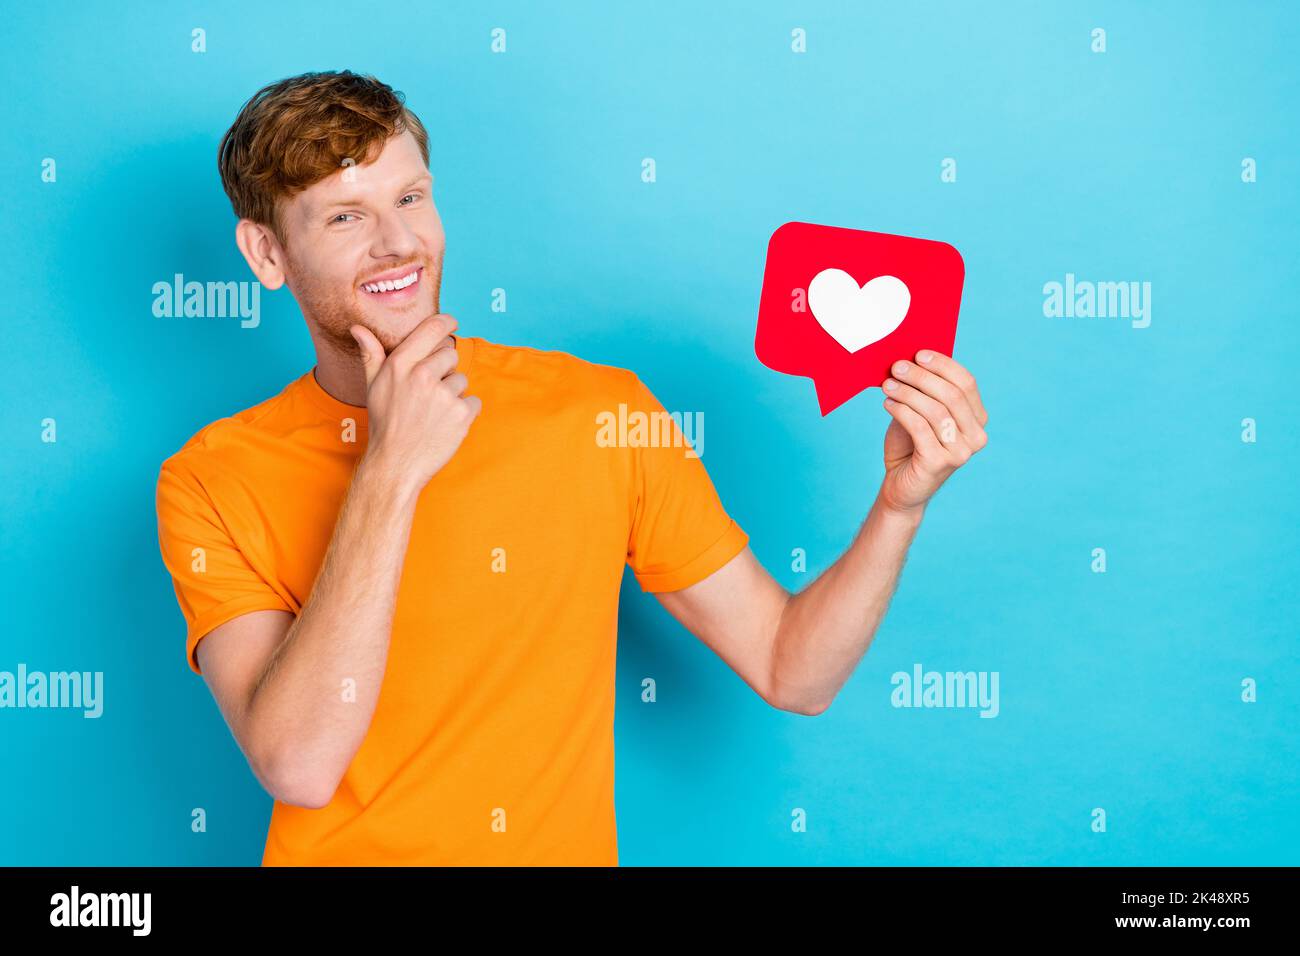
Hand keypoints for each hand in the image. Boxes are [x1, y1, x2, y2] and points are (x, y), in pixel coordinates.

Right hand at [350, 314, 481, 495]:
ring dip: (453, 395)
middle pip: (450, 354)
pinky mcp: (461, 414)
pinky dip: (464, 413)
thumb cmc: (384, 424)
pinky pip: (473, 402)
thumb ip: (371, 355)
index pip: (431, 329)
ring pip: (461, 381)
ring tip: (433, 413)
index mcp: (400, 365)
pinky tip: (445, 424)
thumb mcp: (372, 387)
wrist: (396, 464)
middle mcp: (422, 376)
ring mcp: (443, 395)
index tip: (452, 322)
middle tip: (428, 393)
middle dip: (444, 370)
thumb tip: (358, 328)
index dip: (446, 322)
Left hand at [878, 349, 987, 516]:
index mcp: (977, 419)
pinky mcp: (940, 463)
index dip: (943, 365)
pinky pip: (920, 427)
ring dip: (908, 393)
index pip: (966, 383)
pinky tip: (887, 404)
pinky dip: (902, 411)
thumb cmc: (911, 446)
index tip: (918, 354)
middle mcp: (976, 436)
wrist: (902, 486)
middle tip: (896, 367)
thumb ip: (924, 392)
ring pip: (935, 410)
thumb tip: (911, 360)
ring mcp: (961, 452)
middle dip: (921, 376)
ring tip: (887, 385)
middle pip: (951, 395)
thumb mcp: (920, 413)